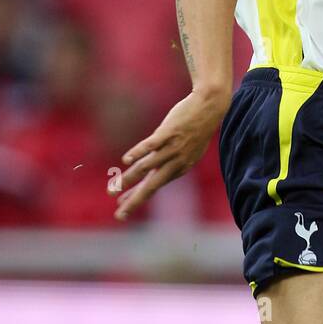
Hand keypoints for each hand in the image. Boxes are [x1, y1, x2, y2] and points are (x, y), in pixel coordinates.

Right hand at [109, 89, 229, 220]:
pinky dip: (138, 152)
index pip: (154, 186)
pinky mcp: (169, 132)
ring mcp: (172, 147)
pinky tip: (125, 160)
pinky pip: (150, 145)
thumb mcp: (187, 150)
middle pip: (152, 186)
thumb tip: (151, 169)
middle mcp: (176, 161)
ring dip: (128, 180)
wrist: (210, 108)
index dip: (138, 196)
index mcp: (180, 168)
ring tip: (112, 189)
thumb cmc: (196, 128)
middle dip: (135, 201)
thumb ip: (170, 162)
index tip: (122, 205)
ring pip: (146, 167)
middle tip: (120, 215)